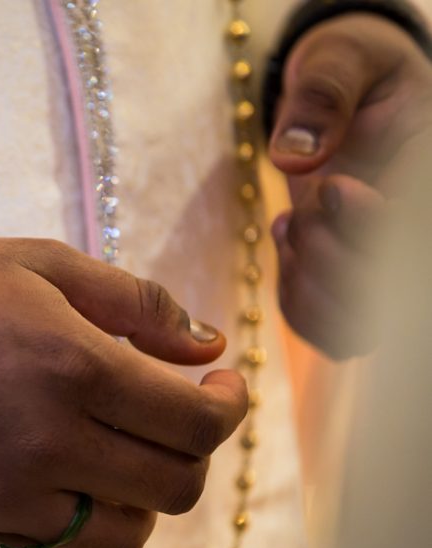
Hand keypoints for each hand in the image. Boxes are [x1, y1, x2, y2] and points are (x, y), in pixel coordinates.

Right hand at [0, 230, 247, 547]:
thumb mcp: (37, 264)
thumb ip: (135, 302)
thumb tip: (209, 347)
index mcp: (74, 368)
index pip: (198, 424)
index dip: (227, 407)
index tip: (217, 386)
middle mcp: (48, 444)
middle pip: (173, 489)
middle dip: (190, 454)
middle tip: (169, 420)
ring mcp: (5, 499)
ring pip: (122, 542)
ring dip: (137, 503)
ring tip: (113, 460)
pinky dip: (76, 532)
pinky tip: (56, 487)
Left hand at [269, 12, 431, 357]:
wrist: (344, 104)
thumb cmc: (348, 74)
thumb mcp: (341, 60)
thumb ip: (324, 97)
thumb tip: (297, 157)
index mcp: (427, 170)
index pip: (411, 230)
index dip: (372, 224)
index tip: (333, 188)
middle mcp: (417, 234)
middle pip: (388, 293)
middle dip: (331, 259)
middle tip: (297, 214)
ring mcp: (394, 274)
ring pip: (358, 327)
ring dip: (307, 284)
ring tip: (289, 225)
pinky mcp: (360, 294)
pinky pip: (329, 331)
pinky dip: (294, 299)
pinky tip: (286, 241)